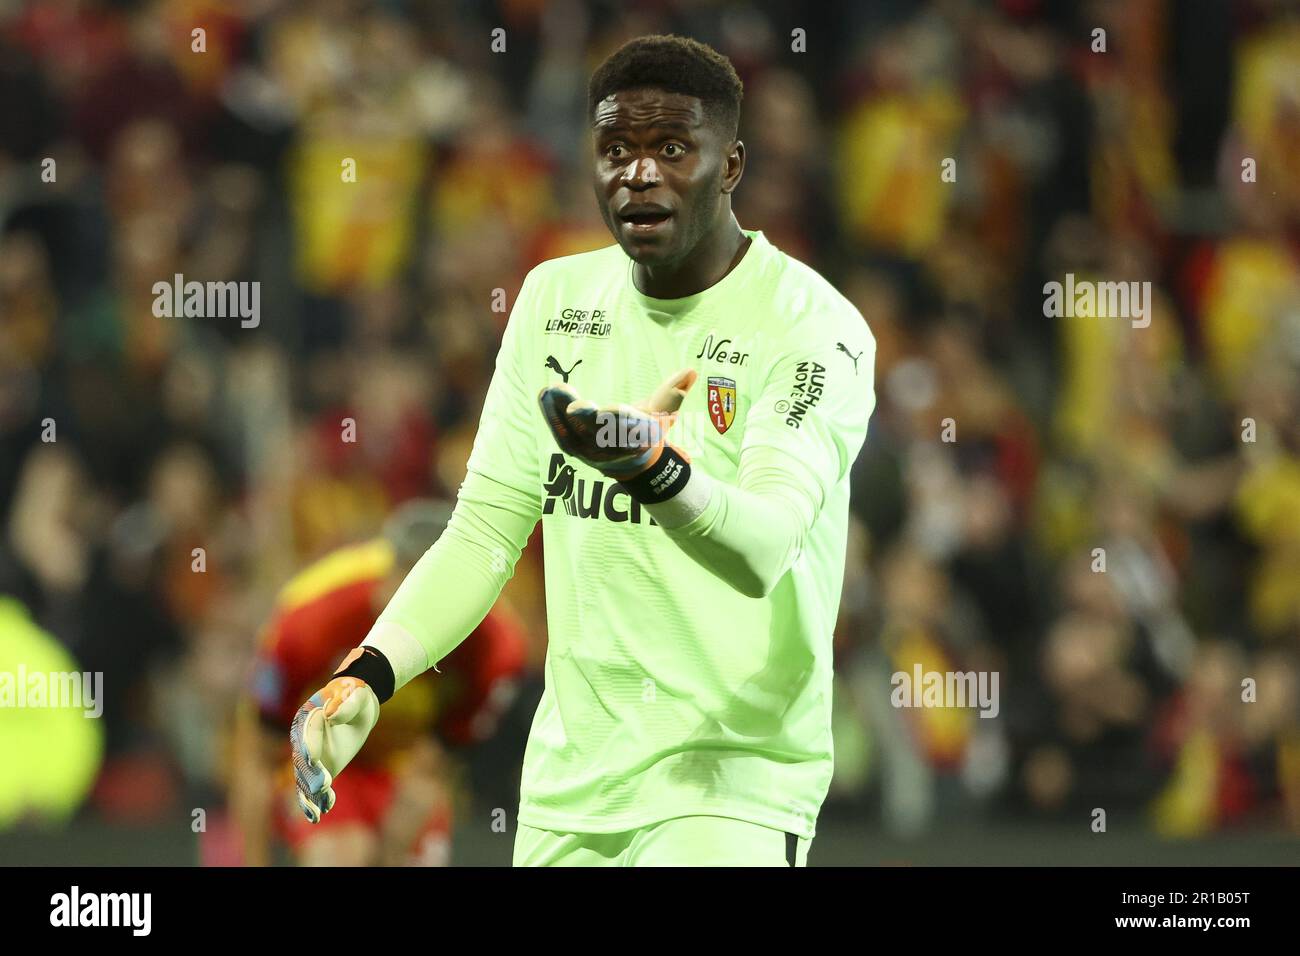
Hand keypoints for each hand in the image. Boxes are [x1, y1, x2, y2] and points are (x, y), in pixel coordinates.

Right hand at [289, 670, 380, 823]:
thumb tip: (330, 715)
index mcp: (308, 716)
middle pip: (303, 759)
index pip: (306, 733)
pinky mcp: (321, 768)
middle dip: (311, 774)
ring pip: (305, 778)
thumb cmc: (354, 694)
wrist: (357, 705)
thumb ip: (345, 705)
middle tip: (322, 785)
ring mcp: (311, 756)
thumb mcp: (355, 695)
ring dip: (309, 795)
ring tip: (315, 812)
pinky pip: (315, 786)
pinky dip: (318, 799)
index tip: (313, 758)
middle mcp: (304, 739)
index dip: (309, 745)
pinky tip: (324, 810)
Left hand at [538, 368, 697, 478]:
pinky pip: (561, 434)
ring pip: (575, 432)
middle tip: (575, 405)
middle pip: (599, 432)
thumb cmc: (647, 432)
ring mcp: (591, 451)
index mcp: (638, 438)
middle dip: (587, 418)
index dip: (618, 419)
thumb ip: (673, 392)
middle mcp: (614, 448)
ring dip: (561, 412)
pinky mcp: (575, 449)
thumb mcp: (663, 413)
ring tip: (551, 389)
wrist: (634, 465)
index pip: (629, 428)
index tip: (607, 410)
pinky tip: (544, 394)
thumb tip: (691, 371)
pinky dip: (551, 415)